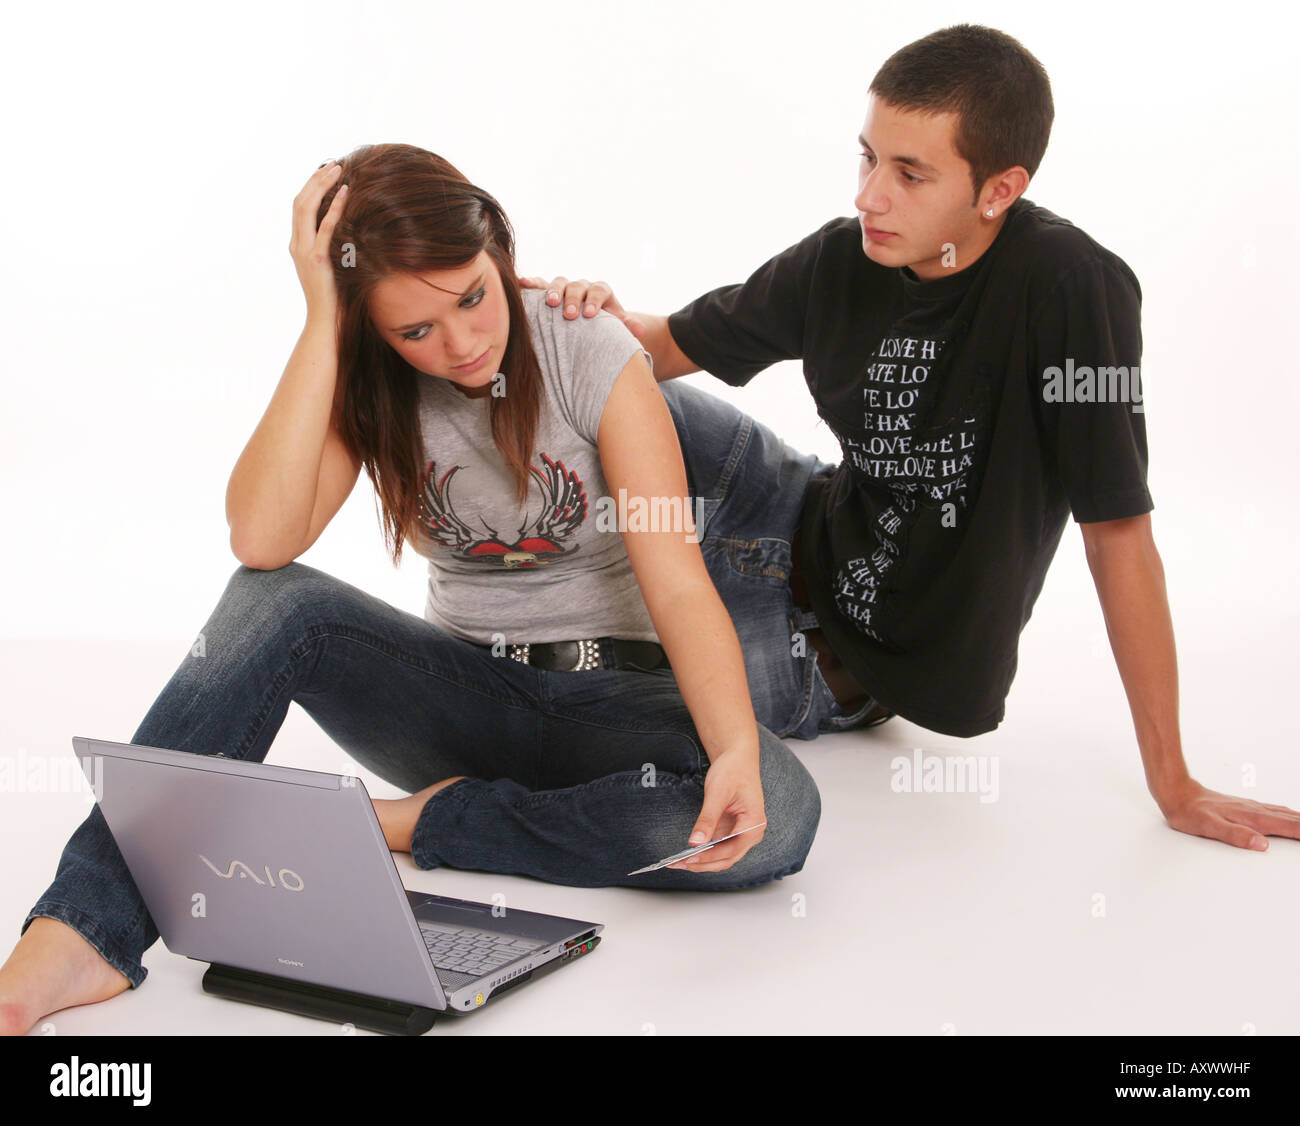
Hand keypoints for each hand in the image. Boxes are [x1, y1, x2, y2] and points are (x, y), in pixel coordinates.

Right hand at [290, 160, 348, 320]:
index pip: (300, 208)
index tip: (327, 171)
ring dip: (321, 186)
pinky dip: (334, 208)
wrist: (326, 322)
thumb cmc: (335, 298)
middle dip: (315, 179)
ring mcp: (304, 253)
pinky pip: (325, 229)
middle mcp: (297, 245)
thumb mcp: (333, 267)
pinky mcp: (317, 261)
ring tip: (337, 170)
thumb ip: (335, 248)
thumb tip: (354, 230)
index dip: (311, 186)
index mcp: (298, 245)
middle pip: (299, 202)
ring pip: (306, 209)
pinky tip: (345, 193)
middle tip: (333, 164)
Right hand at [518, 275, 644, 337]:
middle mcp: (582, 286)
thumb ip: (627, 327)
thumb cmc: (605, 328)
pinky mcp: (548, 291)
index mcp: (601, 291)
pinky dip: (532, 284)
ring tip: (550, 303)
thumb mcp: (618, 328)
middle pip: (578, 286)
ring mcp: (565, 287)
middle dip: (574, 299)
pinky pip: (539, 284)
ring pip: (559, 283)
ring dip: (554, 291)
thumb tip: (640, 329)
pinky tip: (523, 284)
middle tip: (570, 315)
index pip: (599, 290)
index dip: (595, 301)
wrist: (591, 325)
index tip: (591, 315)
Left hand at [669, 749, 765, 872]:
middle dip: (702, 864)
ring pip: (722, 857)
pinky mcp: (732, 832)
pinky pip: (718, 849)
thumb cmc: (733, 771)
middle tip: (677, 864)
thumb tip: (695, 842)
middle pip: (727, 858)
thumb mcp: (718, 793)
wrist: (739, 759)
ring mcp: (742, 835)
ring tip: (678, 863)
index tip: (689, 858)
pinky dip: (703, 854)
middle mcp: (751, 833)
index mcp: (754, 824)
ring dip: (702, 862)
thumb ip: (708, 819)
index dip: (709, 856)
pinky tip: (686, 854)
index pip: (731, 849)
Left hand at [1156, 777, 1299, 849]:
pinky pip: (1276, 811)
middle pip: (1293, 819)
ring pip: (1286, 814)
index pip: (1288, 827)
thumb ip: (1235, 835)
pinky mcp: (1246, 806)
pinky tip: (1292, 816)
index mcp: (1251, 818)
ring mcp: (1252, 807)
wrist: (1177, 793)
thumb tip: (1262, 844)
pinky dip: (1291, 815)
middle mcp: (1255, 810)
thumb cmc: (1190, 813)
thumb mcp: (1209, 827)